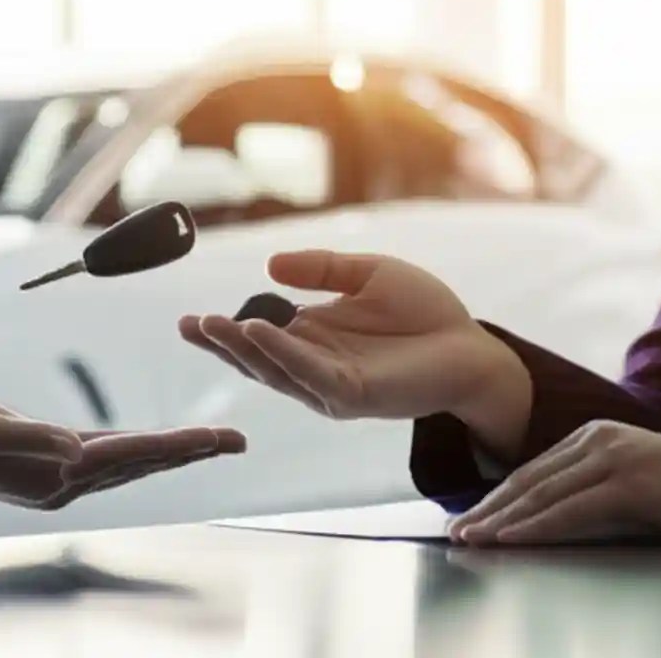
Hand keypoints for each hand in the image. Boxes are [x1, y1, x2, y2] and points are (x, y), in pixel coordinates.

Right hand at [0, 390, 245, 510]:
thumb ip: (24, 439)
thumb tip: (73, 451)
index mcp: (49, 474)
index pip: (127, 455)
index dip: (174, 446)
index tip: (217, 438)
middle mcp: (59, 481)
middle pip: (139, 463)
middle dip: (189, 451)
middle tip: (238, 440)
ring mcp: (53, 474)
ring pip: (127, 460)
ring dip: (171, 450)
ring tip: (211, 441)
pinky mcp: (44, 459)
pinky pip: (104, 452)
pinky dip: (137, 445)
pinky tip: (153, 441)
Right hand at [179, 250, 531, 459]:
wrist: (473, 346)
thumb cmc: (424, 312)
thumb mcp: (366, 274)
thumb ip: (321, 269)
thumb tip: (269, 265)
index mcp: (311, 339)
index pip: (256, 338)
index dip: (223, 331)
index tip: (188, 321)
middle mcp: (313, 366)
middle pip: (255, 359)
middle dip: (220, 344)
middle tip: (188, 325)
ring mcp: (329, 384)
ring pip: (274, 369)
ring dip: (241, 348)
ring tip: (211, 326)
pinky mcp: (353, 394)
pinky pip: (309, 373)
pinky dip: (281, 352)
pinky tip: (258, 330)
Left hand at [449, 420, 660, 544]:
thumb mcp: (623, 483)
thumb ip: (583, 488)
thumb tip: (533, 512)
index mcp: (592, 434)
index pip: (533, 470)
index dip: (498, 497)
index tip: (471, 517)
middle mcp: (597, 439)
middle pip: (530, 481)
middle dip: (489, 509)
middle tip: (457, 530)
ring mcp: (612, 458)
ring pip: (543, 495)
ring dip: (501, 520)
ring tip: (471, 537)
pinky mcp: (628, 484)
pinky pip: (571, 511)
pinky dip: (535, 526)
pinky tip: (508, 537)